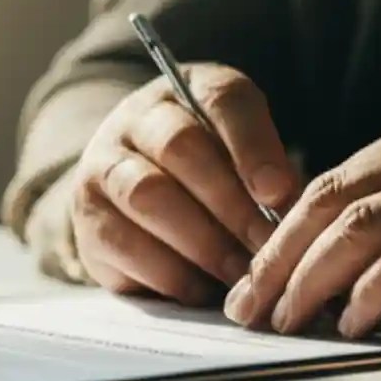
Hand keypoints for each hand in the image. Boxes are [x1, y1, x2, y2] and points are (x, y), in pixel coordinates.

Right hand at [72, 63, 296, 303]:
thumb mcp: (244, 157)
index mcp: (188, 90)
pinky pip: (125, 244)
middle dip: (231, 204)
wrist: (133, 193)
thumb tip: (293, 218)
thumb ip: (269, 176)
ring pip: (146, 196)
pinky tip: (202, 289)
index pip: (222, 100)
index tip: (279, 192)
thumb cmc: (208, 175)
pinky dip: (170, 272)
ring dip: (201, 242)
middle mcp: (136, 119)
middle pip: (179, 147)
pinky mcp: (86, 218)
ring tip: (239, 274)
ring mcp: (102, 166)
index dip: (252, 146)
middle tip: (267, 246)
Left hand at [225, 94, 380, 337]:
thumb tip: (341, 268)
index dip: (286, 230)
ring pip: (365, 221)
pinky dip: (375, 291)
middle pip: (337, 194)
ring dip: (311, 278)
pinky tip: (355, 320)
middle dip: (280, 256)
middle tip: (249, 303)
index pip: (341, 174)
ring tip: (286, 319)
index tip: (255, 275)